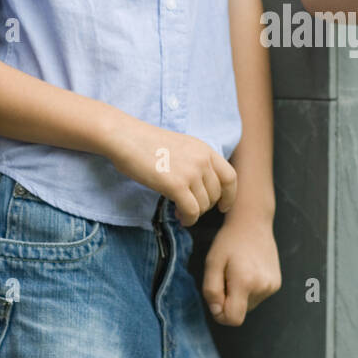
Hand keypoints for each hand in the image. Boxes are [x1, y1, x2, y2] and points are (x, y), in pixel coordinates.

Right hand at [102, 113, 236, 225]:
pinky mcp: (176, 185)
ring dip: (194, 213)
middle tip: (189, 209)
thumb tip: (203, 187)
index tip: (223, 206)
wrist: (126, 138)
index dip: (229, 196)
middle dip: (205, 206)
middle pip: (216, 194)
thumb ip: (196, 162)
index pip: (230, 177)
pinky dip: (188, 219)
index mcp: (205, 150)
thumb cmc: (147, 144)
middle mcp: (202, 160)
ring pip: (204, 205)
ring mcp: (191, 172)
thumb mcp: (181, 147)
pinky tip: (180, 218)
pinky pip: (192, 211)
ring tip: (181, 213)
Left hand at [202, 213, 281, 326]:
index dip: (220, 314)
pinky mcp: (277, 283)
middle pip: (240, 312)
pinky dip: (250, 289)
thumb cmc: (229, 241)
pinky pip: (257, 296)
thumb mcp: (212, 263)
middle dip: (229, 301)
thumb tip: (217, 312)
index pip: (233, 319)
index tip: (216, 297)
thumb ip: (211, 290)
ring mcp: (272, 286)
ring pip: (248, 305)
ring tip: (238, 271)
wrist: (253, 222)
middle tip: (226, 276)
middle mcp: (262, 287)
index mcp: (245, 282)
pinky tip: (248, 270)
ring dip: (240, 294)